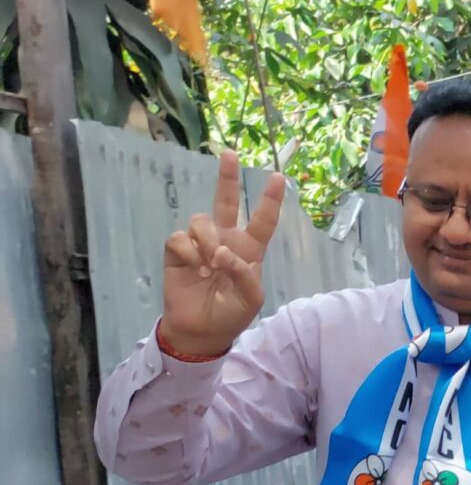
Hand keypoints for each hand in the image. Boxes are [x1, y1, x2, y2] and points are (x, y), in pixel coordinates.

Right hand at [161, 151, 286, 357]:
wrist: (200, 330)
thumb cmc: (230, 315)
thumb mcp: (250, 298)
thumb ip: (244, 274)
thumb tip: (223, 253)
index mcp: (249, 250)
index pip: (263, 221)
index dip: (270, 200)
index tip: (278, 177)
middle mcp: (225, 240)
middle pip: (225, 202)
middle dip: (227, 178)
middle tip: (229, 154)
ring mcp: (200, 244)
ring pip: (201, 220)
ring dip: (207, 240)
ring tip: (210, 266)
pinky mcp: (177, 251)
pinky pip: (180, 237)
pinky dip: (189, 252)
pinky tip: (195, 269)